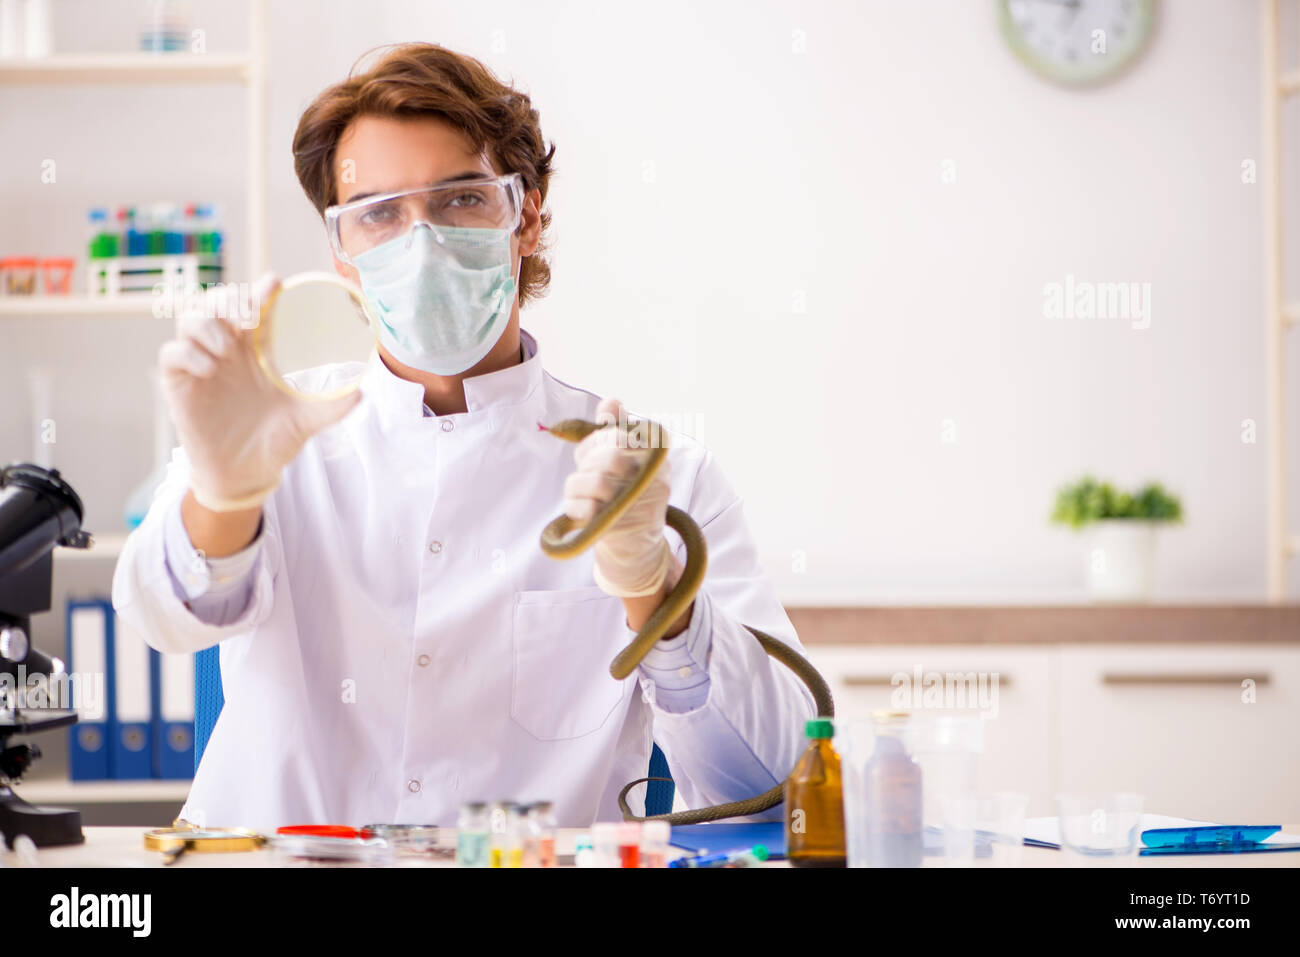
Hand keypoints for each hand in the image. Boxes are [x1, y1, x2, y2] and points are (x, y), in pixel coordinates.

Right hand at [158, 274, 361, 510]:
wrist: (248, 473)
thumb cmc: (277, 438)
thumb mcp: (308, 420)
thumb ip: (333, 406)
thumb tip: (361, 394)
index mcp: (260, 346)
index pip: (255, 302)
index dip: (261, 288)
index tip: (274, 285)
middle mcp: (229, 347)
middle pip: (218, 301)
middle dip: (230, 298)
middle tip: (248, 316)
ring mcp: (202, 362)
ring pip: (189, 317)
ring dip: (205, 323)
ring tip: (226, 349)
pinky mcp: (180, 382)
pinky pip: (171, 353)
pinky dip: (188, 353)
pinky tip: (209, 370)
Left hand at [563, 396, 672, 596]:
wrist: (638, 547)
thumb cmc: (632, 495)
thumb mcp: (631, 460)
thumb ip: (620, 429)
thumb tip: (611, 401)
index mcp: (657, 458)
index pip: (621, 435)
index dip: (597, 441)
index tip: (592, 452)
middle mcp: (656, 480)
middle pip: (607, 456)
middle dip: (588, 462)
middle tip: (586, 472)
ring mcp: (638, 505)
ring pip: (591, 481)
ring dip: (578, 485)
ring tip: (583, 492)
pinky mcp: (618, 528)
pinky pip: (583, 508)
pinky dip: (575, 508)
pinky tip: (582, 511)